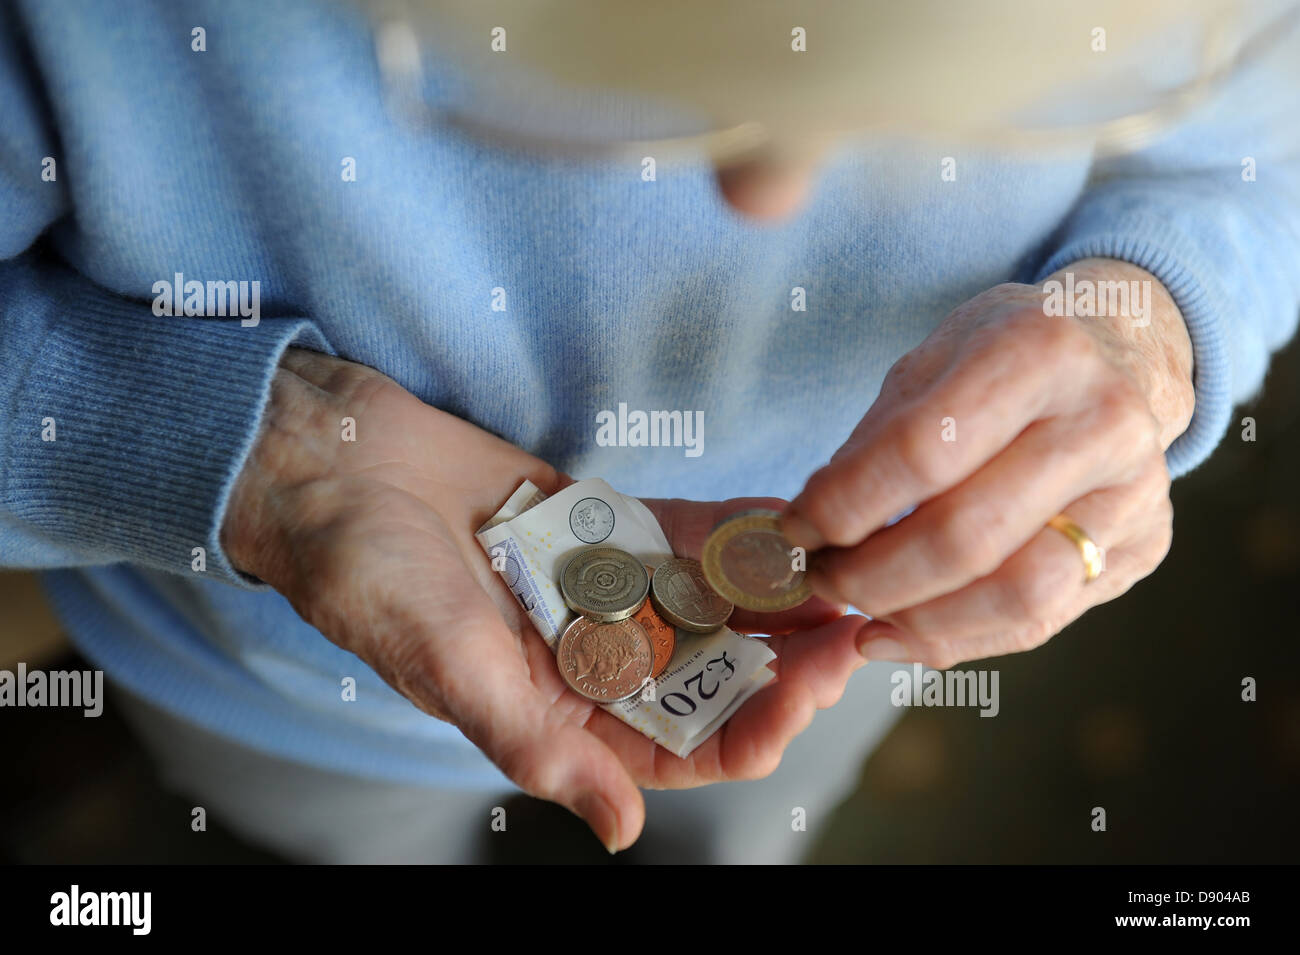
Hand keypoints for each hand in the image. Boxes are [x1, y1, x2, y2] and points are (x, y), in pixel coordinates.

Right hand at [223, 349, 858, 851]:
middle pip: (710, 679)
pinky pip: (679, 540)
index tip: (810, 686)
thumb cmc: (370, 576)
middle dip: (784, 659)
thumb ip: (540, 748)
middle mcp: (586, 663)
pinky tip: (785, 524)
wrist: (331, 468)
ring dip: (772, 598)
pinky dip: (731, 536)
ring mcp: (598, 594)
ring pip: (707, 610)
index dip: (754, 727)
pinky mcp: (598, 528)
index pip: (680, 747)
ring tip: (842, 574)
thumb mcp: (454, 670)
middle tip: (848, 623)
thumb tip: (621, 832)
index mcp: (555, 716)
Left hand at [781, 258, 1195, 667]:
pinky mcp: (1145, 546)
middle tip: (821, 578)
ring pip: (1018, 595)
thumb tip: (810, 530)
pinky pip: (1044, 621)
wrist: (1118, 353)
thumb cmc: (1002, 357)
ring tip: (863, 611)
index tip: (795, 530)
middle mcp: (1103, 421)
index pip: (922, 451)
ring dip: (918, 621)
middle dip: (872, 576)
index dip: (844, 504)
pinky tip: (903, 632)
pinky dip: (961, 638)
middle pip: (969, 536)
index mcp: (1039, 352)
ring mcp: (1135, 491)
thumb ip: (873, 444)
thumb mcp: (929, 362)